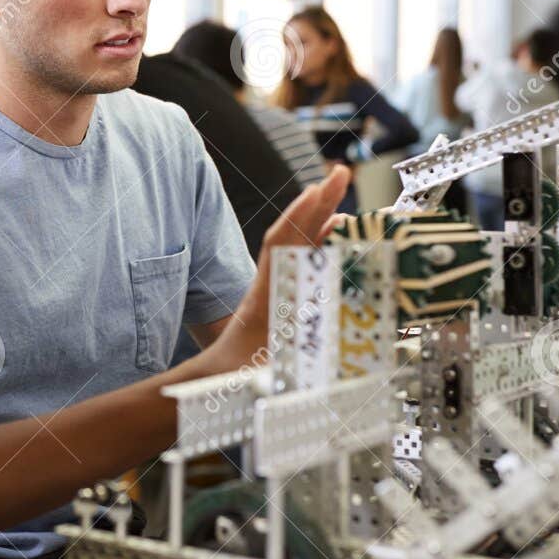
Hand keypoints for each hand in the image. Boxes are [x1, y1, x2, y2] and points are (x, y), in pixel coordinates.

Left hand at [202, 166, 349, 375]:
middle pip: (293, 235)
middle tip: (339, 174)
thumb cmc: (235, 382)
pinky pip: (303, 262)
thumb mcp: (252, 377)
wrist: (218, 384)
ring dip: (319, 219)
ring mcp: (277, 287)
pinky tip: (333, 234)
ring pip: (300, 245)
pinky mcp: (283, 295)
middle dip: (317, 203)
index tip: (316, 191)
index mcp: (264, 300)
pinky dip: (319, 244)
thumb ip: (258, 377)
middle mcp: (271, 286)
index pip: (279, 247)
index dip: (298, 218)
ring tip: (340, 193)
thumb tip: (258, 378)